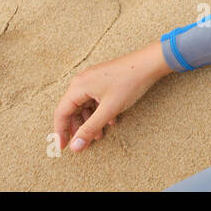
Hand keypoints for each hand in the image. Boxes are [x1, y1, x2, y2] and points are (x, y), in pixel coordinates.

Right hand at [53, 40, 172, 153]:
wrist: (150, 63)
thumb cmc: (130, 83)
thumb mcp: (109, 110)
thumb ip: (90, 128)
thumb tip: (75, 147)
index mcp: (78, 86)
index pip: (61, 113)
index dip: (60, 132)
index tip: (63, 147)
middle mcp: (82, 81)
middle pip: (72, 109)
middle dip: (78, 128)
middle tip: (83, 143)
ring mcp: (93, 79)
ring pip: (84, 105)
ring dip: (90, 121)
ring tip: (99, 135)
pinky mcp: (103, 79)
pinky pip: (94, 99)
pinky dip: (99, 112)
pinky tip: (110, 121)